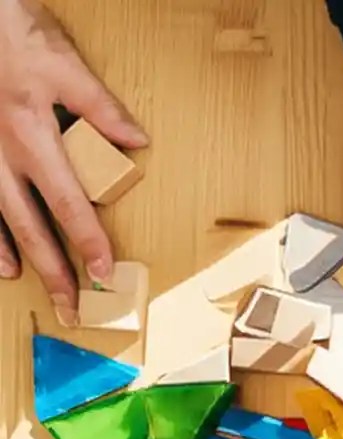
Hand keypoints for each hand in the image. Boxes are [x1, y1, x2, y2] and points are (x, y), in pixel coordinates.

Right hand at [0, 0, 147, 324]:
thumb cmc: (13, 35)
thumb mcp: (64, 65)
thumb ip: (100, 107)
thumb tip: (138, 142)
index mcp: (32, 136)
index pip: (68, 203)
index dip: (88, 241)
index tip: (104, 272)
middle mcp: (1, 154)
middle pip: (31, 225)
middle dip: (54, 270)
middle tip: (72, 307)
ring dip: (16, 255)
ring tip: (33, 286)